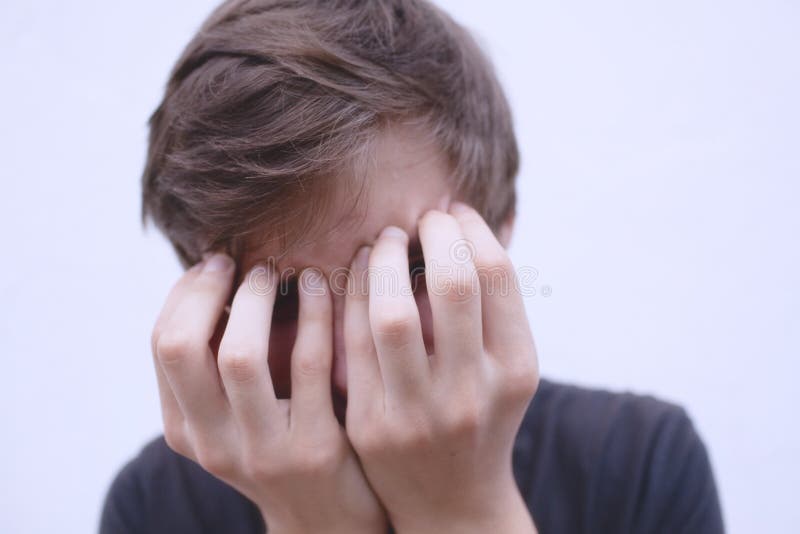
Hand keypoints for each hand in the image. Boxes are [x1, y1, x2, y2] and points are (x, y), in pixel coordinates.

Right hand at [150, 256, 386, 533]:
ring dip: (259, 299)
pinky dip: (314, 314)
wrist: (327, 521)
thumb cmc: (282, 449)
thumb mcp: (234, 420)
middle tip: (238, 261)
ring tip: (279, 271)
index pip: (163, 343)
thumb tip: (217, 281)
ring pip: (241, 355)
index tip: (215, 263)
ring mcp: (261, 451)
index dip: (186, 293)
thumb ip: (218, 369)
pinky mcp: (315, 450)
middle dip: (207, 290)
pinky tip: (323, 288)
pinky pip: (310, 364)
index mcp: (186, 428)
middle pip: (181, 346)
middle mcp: (212, 442)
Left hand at [343, 203, 538, 533]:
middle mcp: (472, 392)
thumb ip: (496, 304)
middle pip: (451, 284)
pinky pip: (350, 343)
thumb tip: (464, 223)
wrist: (451, 503)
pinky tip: (353, 274)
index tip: (451, 213)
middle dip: (431, 234)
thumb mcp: (508, 367)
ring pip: (391, 312)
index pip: (495, 275)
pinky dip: (349, 295)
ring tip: (382, 240)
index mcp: (515, 369)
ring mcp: (418, 413)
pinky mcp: (370, 424)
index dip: (469, 229)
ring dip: (382, 259)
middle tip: (418, 219)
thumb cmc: (482, 416)